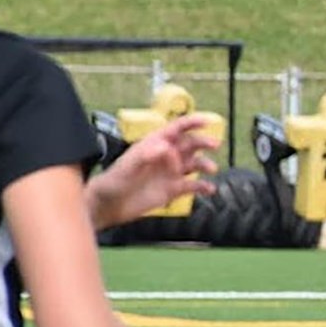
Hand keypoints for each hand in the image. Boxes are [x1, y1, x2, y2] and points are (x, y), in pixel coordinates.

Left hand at [88, 114, 218, 229]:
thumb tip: (165, 147)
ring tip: (211, 169)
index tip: (206, 121)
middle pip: (190, 144)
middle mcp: (166, 156)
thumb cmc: (113, 181)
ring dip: (205, 164)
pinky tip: (210, 189)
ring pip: (194, 164)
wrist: (110, 205)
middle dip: (203, 142)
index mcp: (154, 144)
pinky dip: (203, 187)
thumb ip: (145, 156)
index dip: (191, 123)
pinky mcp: (173, 190)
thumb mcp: (127, 166)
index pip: (176, 129)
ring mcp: (170, 173)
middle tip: (215, 144)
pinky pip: (192, 186)